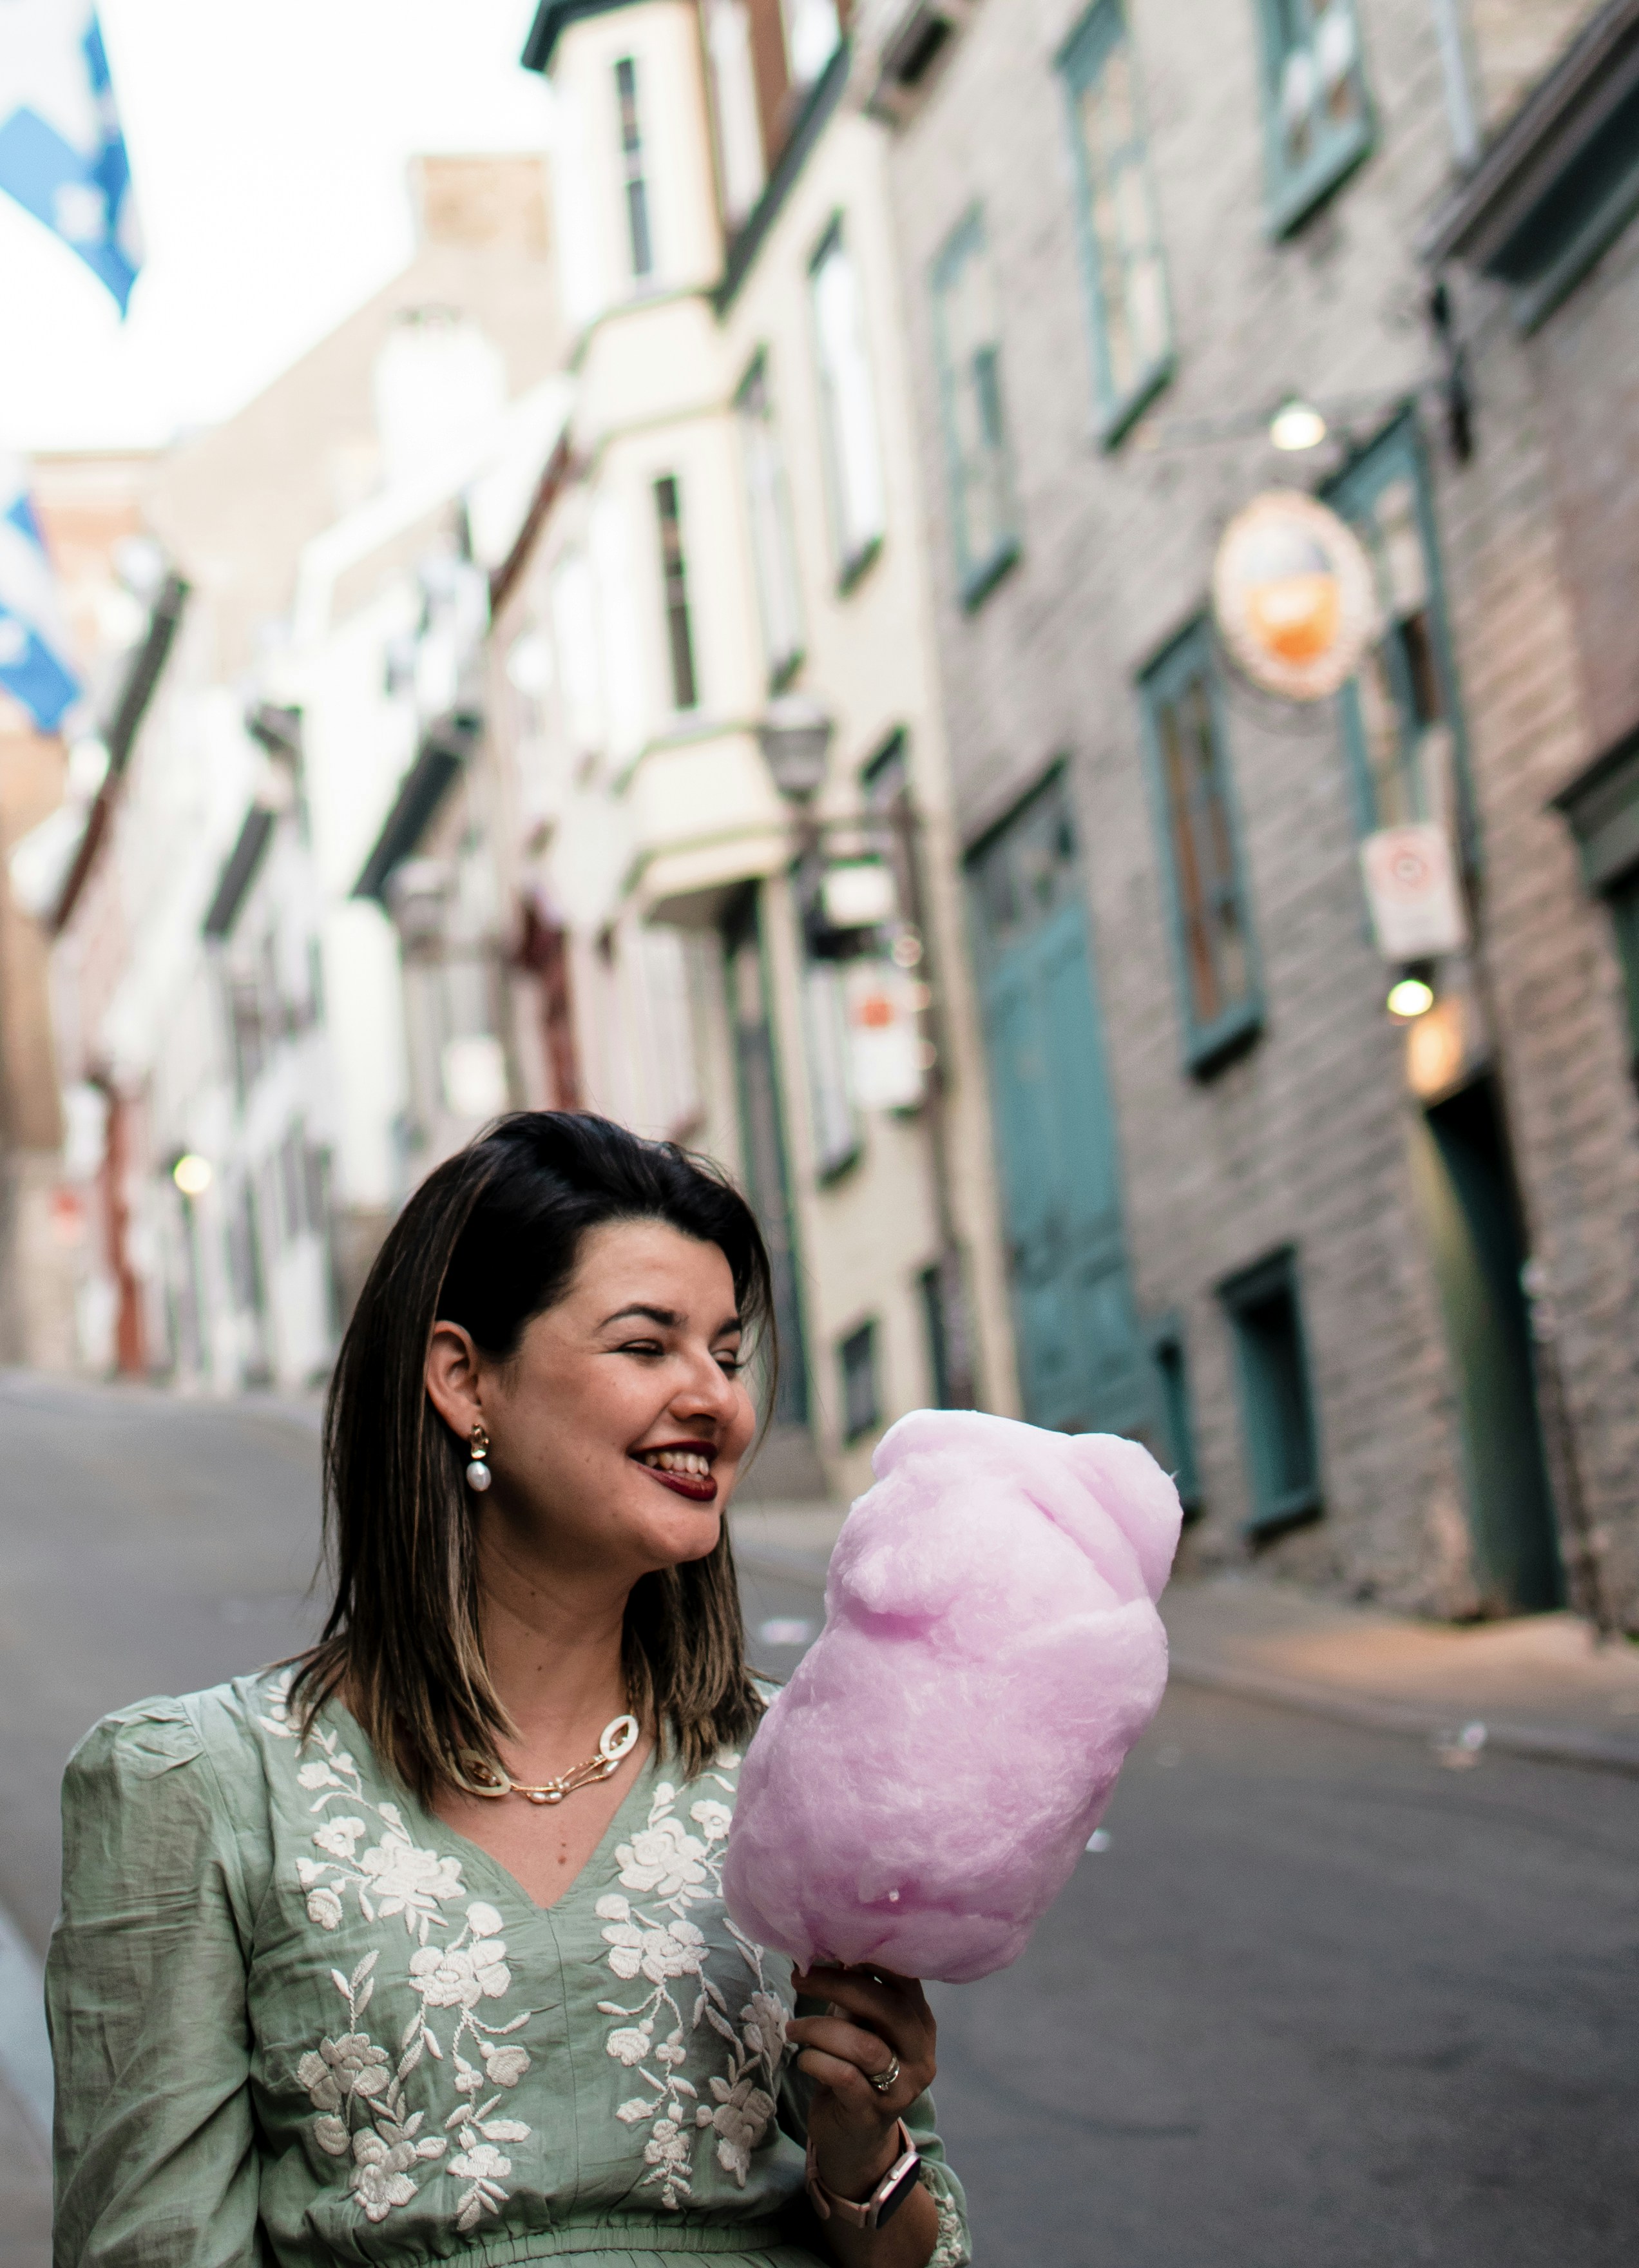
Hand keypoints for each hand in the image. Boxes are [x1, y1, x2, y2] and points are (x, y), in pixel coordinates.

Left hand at [787, 1963, 936, 2206]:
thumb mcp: (861, 2029)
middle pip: (887, 2007)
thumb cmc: (854, 2070)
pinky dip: (817, 2061)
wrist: (854, 2141)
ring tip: (792, 2028)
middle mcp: (920, 2054)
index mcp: (920, 2023)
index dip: (871, 1958)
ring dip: (819, 2029)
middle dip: (838, 1985)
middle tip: (801, 1977)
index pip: (906, 1979)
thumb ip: (856, 1998)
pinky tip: (803, 2058)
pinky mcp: (875, 2114)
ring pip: (863, 2046)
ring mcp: (902, 2087)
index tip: (834, 1945)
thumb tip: (827, 1948)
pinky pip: (845, 2079)